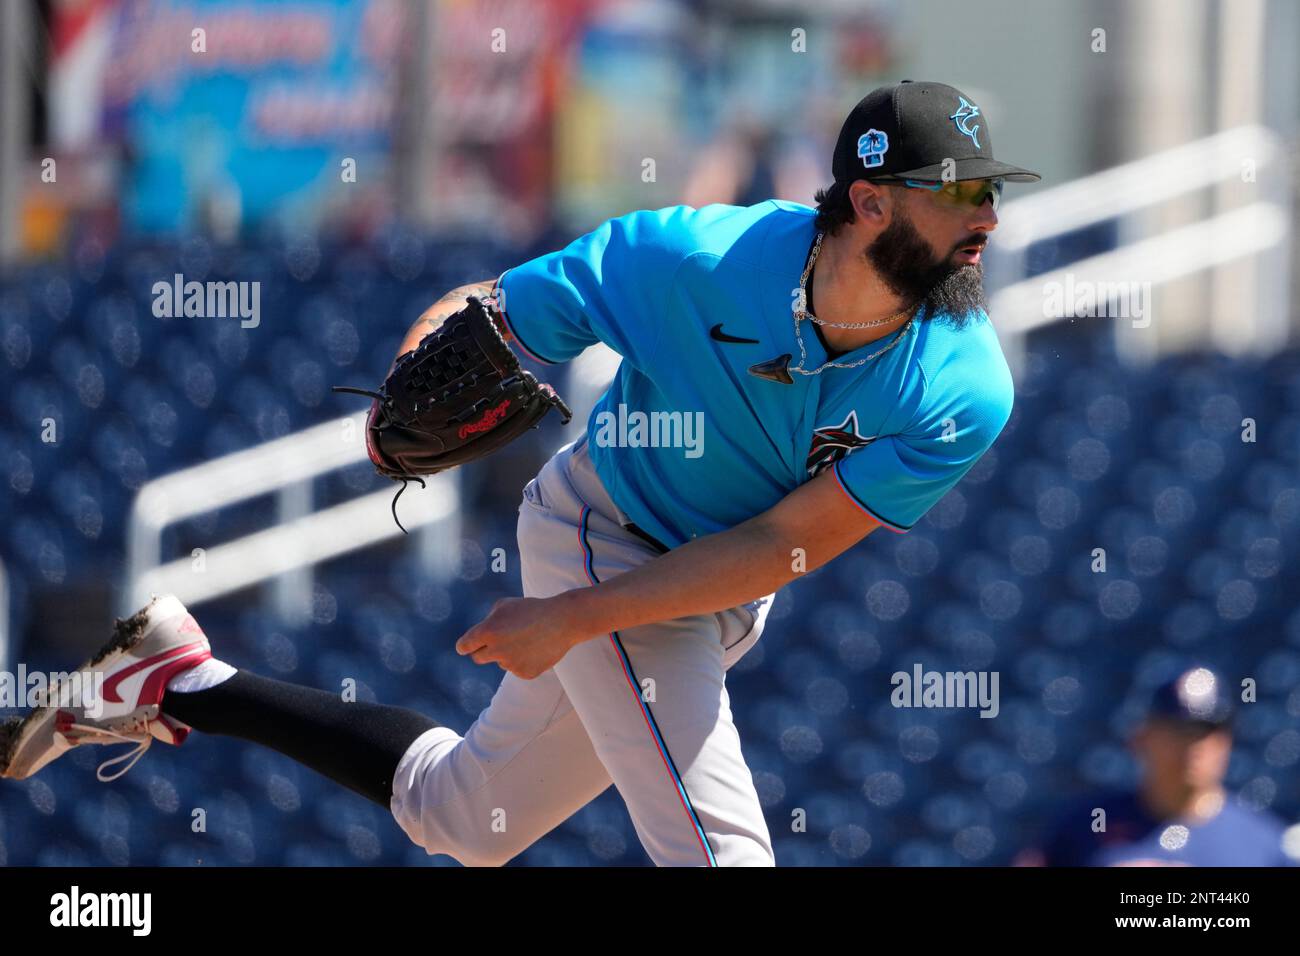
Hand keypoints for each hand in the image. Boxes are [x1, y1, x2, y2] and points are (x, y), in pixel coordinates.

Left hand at [455, 595, 589, 679]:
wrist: (562, 621)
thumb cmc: (532, 609)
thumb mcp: (505, 605)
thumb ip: (489, 620)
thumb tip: (481, 635)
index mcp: (488, 631)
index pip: (465, 646)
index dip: (465, 646)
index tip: (466, 648)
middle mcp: (496, 650)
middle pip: (478, 658)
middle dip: (483, 651)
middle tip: (496, 643)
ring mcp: (510, 664)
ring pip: (501, 661)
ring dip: (508, 653)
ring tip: (527, 639)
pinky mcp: (524, 673)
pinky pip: (517, 668)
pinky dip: (523, 660)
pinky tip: (535, 648)